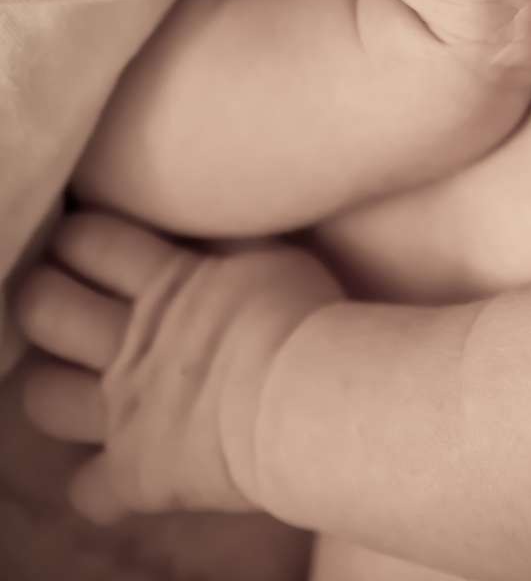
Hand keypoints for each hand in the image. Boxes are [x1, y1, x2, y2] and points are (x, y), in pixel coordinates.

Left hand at [15, 211, 341, 523]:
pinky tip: (109, 475)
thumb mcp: (272, 257)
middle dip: (43, 297)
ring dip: (50, 387)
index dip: (77, 238)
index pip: (96, 244)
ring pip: (46, 398)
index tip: (76, 237)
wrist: (307, 399)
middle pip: (50, 312)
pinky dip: (96, 485)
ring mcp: (125, 412)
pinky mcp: (134, 473)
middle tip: (53, 294)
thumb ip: (231, 247)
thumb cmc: (302, 318)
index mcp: (165, 286)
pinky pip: (87, 490)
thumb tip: (221, 219)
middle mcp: (130, 346)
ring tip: (65, 381)